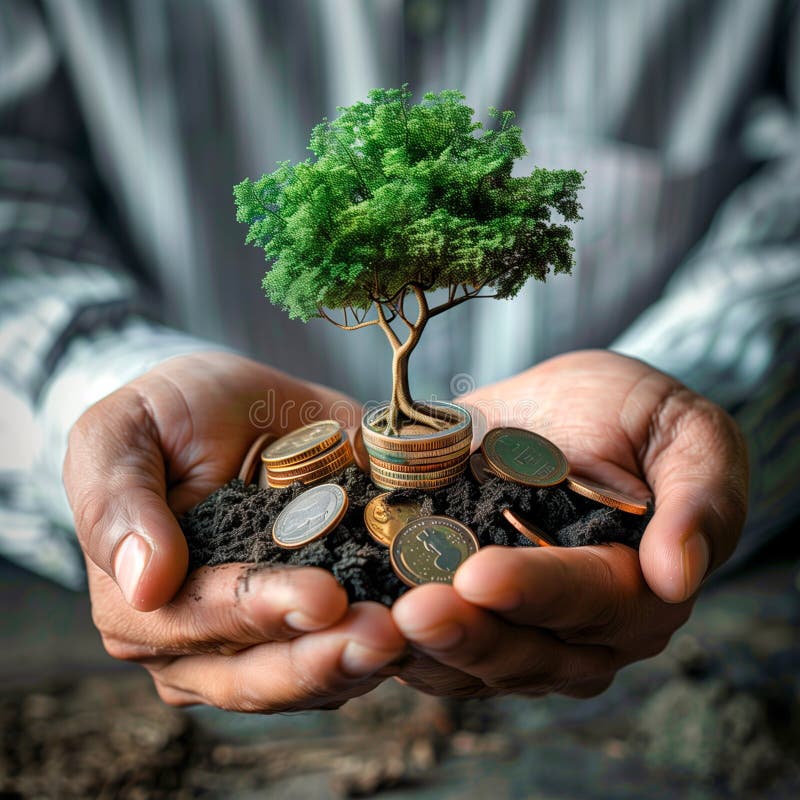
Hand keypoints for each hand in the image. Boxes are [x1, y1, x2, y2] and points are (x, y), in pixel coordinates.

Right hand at [64, 352, 404, 710]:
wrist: (218, 409)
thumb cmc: (165, 417)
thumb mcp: (121, 434)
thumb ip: (118, 502)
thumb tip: (146, 584)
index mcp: (139, 603)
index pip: (201, 620)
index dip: (260, 611)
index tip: (323, 597)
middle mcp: (189, 644)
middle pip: (258, 674)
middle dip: (323, 659)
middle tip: (386, 635)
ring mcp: (249, 647)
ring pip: (305, 683)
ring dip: (358, 665)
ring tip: (413, 636)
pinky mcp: (303, 632)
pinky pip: (338, 661)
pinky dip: (378, 653)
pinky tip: (419, 632)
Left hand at [391, 350, 747, 696]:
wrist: (567, 410)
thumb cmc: (638, 416)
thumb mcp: (688, 435)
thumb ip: (700, 500)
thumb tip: (680, 576)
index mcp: (642, 590)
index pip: (592, 600)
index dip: (538, 591)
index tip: (481, 575)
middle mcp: (585, 631)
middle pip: (528, 650)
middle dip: (469, 632)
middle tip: (412, 613)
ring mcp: (526, 632)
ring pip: (476, 663)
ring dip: (426, 650)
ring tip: (374, 628)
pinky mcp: (474, 618)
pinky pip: (439, 649)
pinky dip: (400, 644)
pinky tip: (360, 628)